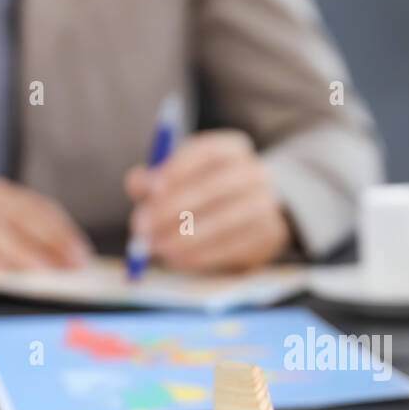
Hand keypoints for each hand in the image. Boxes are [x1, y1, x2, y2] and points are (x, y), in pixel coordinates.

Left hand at [125, 130, 291, 271]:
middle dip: (173, 209)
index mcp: (232, 149)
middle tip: (142, 228)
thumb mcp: (182, 180)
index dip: (178, 170)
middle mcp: (255, 173)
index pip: (206, 152)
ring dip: (183, 237)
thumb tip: (140, 185)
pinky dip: (200, 256)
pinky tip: (178, 260)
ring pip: (222, 222)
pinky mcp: (269, 237)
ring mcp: (267, 206)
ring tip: (156, 248)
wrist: (259, 218)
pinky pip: (231, 248)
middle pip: (214, 188)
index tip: (151, 190)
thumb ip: (156, 180)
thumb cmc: (208, 196)